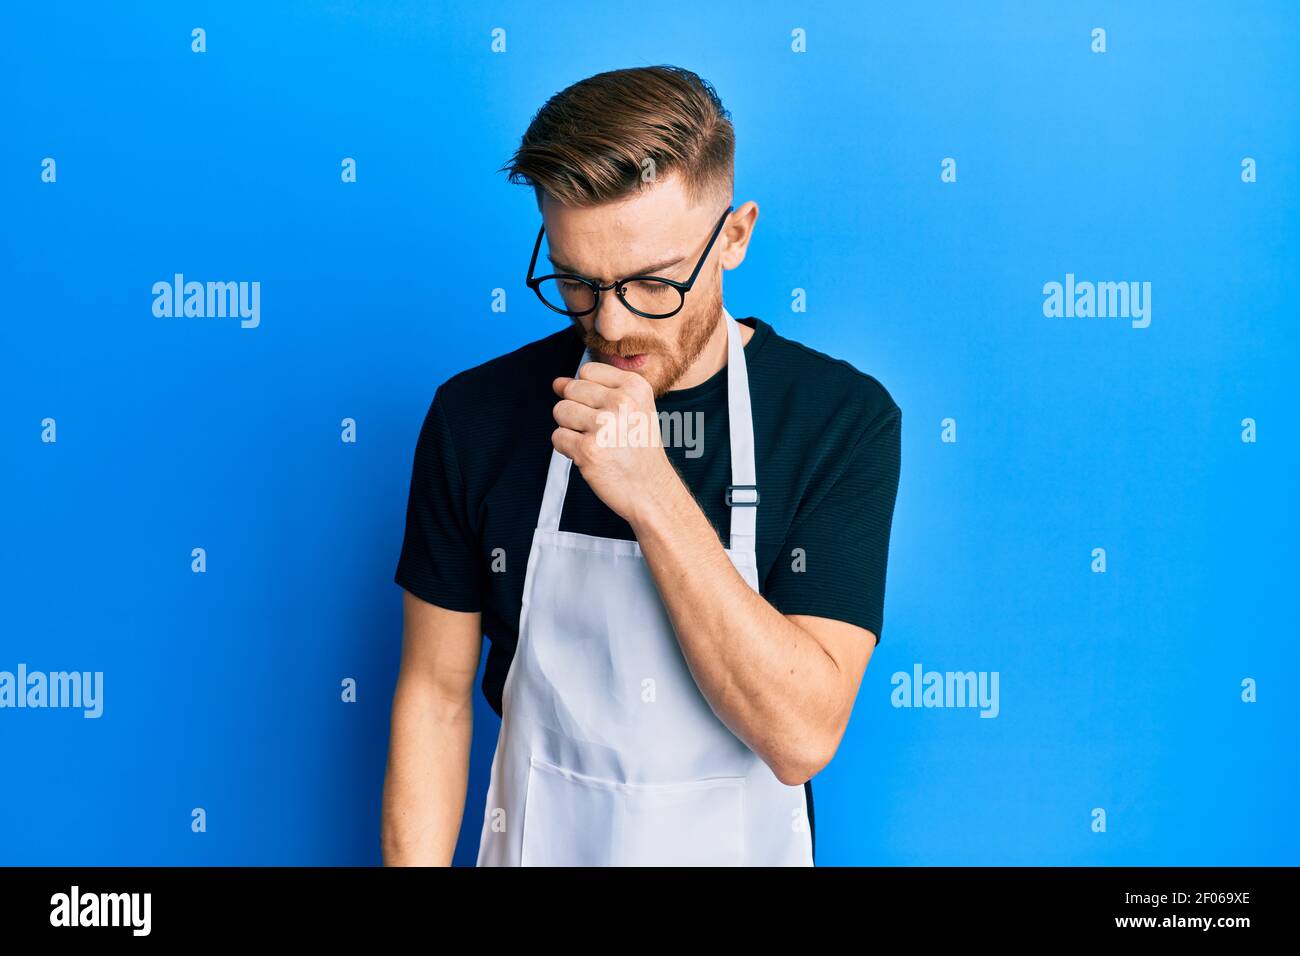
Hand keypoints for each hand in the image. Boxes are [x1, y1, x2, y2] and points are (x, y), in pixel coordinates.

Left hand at [551, 362, 678, 524]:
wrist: (651, 490)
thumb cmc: (637, 448)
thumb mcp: (631, 409)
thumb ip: (595, 390)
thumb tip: (557, 382)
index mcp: (635, 386)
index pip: (587, 370)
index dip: (588, 392)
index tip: (608, 412)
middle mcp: (622, 402)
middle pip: (570, 389)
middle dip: (577, 410)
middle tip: (602, 431)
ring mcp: (605, 426)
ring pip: (560, 411)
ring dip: (570, 428)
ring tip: (596, 442)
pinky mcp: (588, 450)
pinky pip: (558, 437)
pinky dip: (568, 449)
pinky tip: (590, 456)